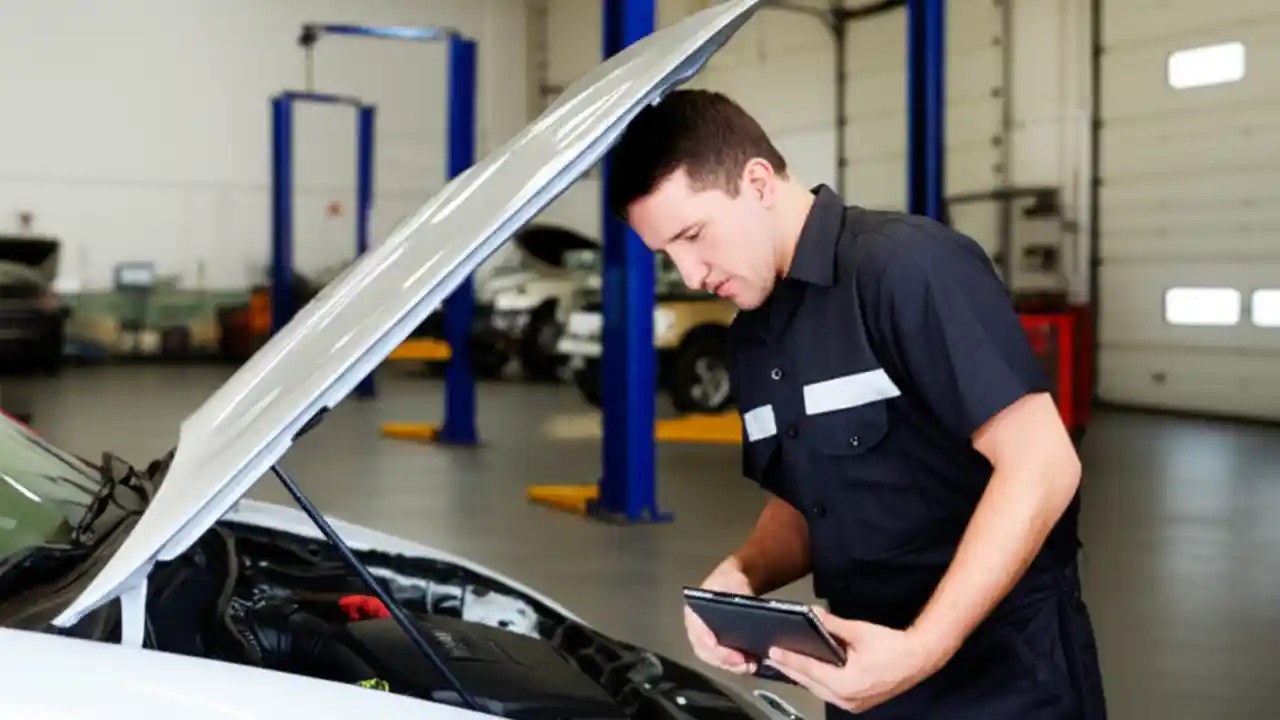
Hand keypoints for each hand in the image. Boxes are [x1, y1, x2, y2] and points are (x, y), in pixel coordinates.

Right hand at [684, 556, 757, 674]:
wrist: (735, 583)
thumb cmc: (729, 581)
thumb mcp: (732, 579)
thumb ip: (737, 590)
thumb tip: (746, 604)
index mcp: (693, 613)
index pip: (698, 633)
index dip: (710, 644)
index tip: (726, 650)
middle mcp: (697, 631)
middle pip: (706, 652)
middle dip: (725, 661)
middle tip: (744, 663)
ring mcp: (708, 642)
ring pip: (716, 660)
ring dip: (733, 667)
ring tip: (751, 666)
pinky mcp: (720, 648)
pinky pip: (725, 662)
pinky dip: (738, 666)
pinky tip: (753, 664)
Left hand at [766, 607, 947, 713]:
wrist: (919, 658)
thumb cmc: (894, 646)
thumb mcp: (859, 631)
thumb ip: (832, 625)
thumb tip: (812, 614)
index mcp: (846, 683)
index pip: (809, 669)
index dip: (790, 659)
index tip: (774, 652)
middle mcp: (847, 698)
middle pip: (810, 683)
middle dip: (791, 670)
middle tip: (774, 657)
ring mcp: (853, 704)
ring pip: (819, 691)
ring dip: (803, 678)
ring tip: (788, 664)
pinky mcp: (858, 702)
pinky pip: (830, 693)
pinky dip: (818, 683)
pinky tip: (811, 673)